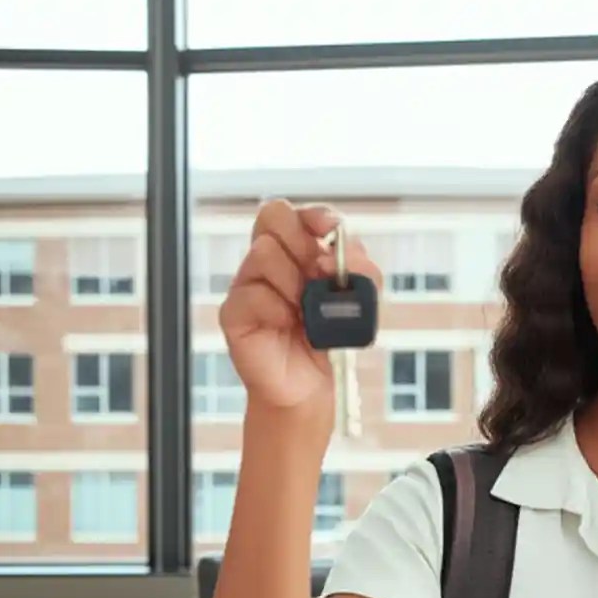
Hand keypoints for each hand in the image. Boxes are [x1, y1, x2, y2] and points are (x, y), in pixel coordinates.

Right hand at [219, 199, 382, 411]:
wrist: (314, 385)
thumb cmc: (332, 338)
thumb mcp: (362, 301)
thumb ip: (362, 271)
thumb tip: (340, 256)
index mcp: (299, 251)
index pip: (296, 212)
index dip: (314, 215)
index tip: (330, 231)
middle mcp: (271, 260)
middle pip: (273, 216)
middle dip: (302, 242)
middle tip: (318, 273)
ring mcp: (249, 283)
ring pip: (264, 252)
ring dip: (294, 282)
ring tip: (304, 311)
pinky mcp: (234, 312)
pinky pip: (253, 294)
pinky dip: (278, 309)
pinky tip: (287, 324)